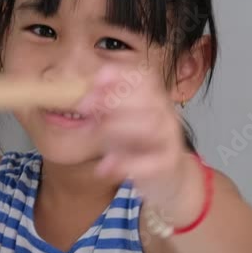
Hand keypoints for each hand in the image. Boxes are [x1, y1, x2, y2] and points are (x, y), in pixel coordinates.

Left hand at [77, 64, 204, 225]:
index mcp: (153, 100)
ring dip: (118, 127)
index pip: (145, 78)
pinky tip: (104, 168)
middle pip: (149, 97)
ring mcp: (170, 139)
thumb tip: (81, 102)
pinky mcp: (169, 164)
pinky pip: (152, 161)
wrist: (167, 178)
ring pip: (152, 124)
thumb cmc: (137, 146)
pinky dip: (126, 164)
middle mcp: (165, 115)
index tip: (96, 79)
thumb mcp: (118, 124)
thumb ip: (103, 112)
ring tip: (94, 135)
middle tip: (83, 108)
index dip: (122, 75)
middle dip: (114, 99)